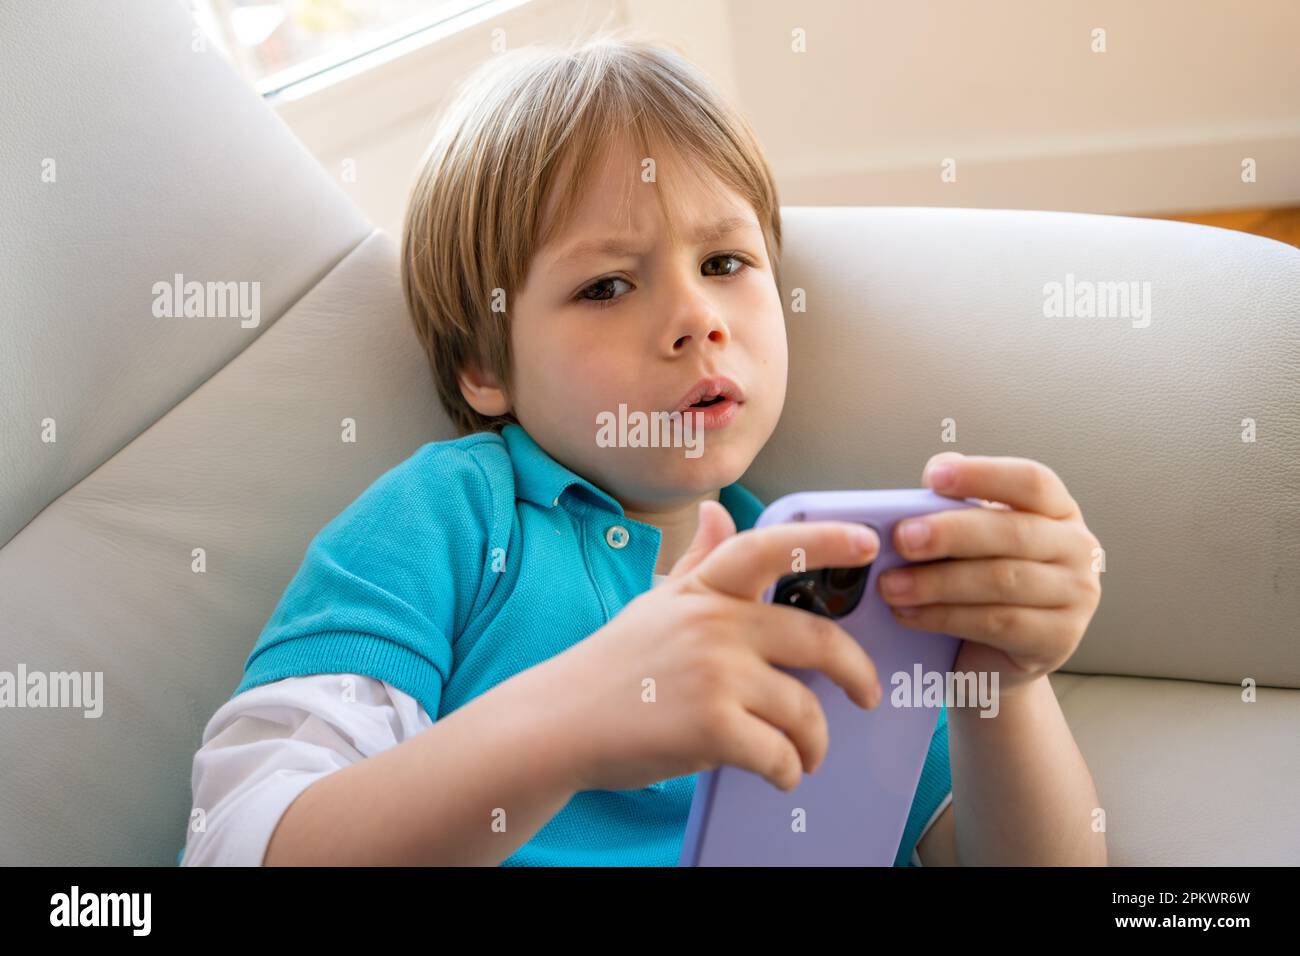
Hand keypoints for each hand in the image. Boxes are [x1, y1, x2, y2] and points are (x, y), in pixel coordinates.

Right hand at [542, 502, 883, 793]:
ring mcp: (715, 675)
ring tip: (807, 755)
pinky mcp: (711, 727)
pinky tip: (781, 775)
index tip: (868, 544)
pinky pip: (780, 753)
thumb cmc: (612, 666)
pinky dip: (789, 771)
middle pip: (817, 639)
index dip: (825, 540)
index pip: (770, 550)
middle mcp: (714, 625)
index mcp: (705, 592)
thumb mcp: (658, 604)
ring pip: (804, 708)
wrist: (560, 723)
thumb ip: (700, 562)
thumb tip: (719, 512)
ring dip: (816, 742)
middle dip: (857, 674)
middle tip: (868, 694)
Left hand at [877, 452, 1102, 697]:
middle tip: (901, 538)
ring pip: (1002, 581)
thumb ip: (956, 506)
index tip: (934, 478)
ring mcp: (1077, 596)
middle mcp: (1077, 548)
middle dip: (950, 533)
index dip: (983, 475)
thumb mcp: (973, 538)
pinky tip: (909, 614)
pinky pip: (997, 624)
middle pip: (1013, 532)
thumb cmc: (981, 582)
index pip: (1031, 481)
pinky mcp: (1059, 639)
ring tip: (891, 585)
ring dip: (937, 582)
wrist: (998, 654)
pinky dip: (945, 617)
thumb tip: (930, 480)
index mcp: (1058, 510)